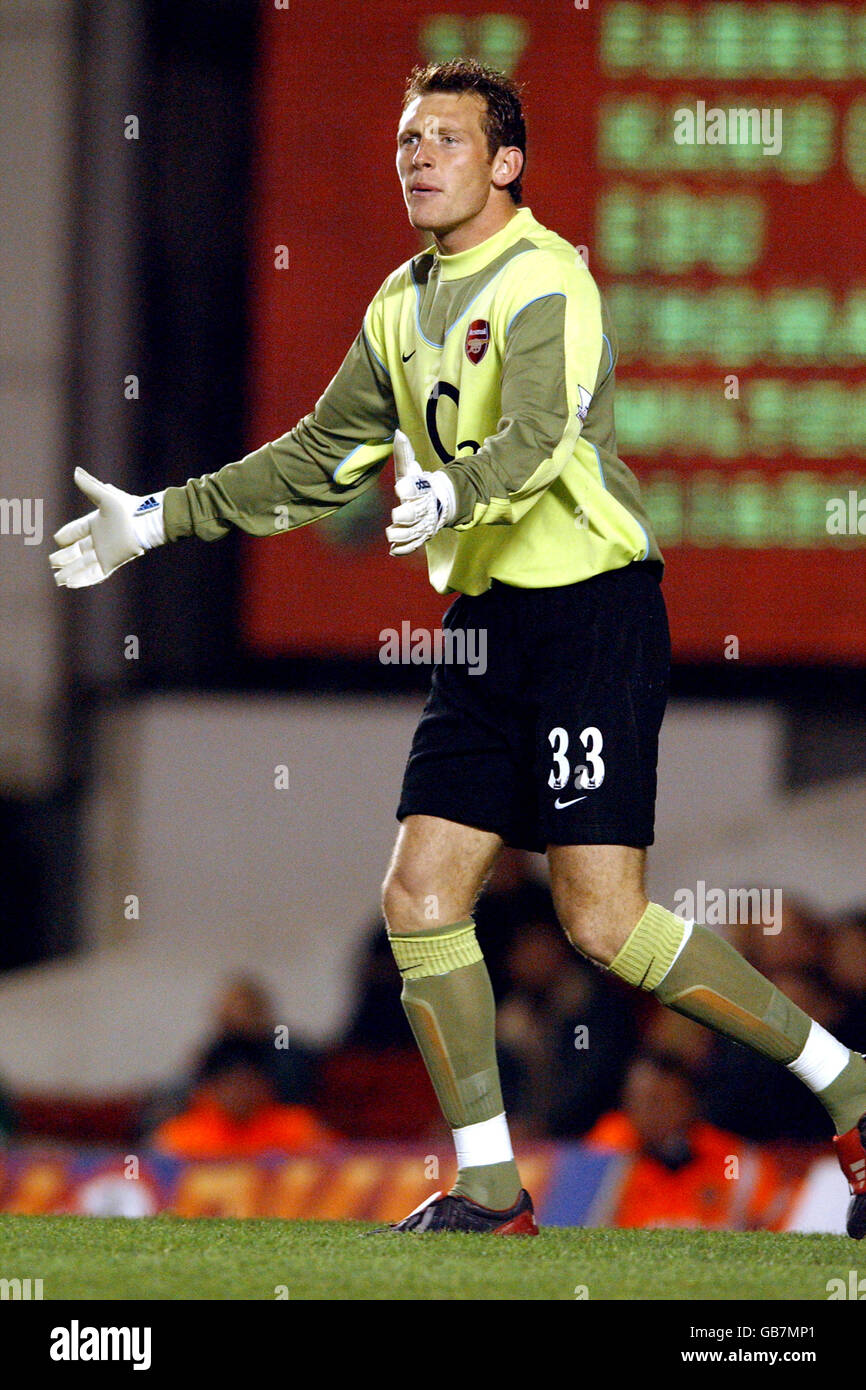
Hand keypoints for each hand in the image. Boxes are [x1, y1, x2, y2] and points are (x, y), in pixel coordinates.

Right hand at [50, 469, 165, 587]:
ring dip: (70, 572)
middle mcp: (99, 539)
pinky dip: (84, 579)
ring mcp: (105, 552)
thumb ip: (90, 486)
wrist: (146, 523)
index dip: (66, 535)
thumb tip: (76, 471)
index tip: (58, 539)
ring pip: (83, 564)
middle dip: (64, 558)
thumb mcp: (105, 497)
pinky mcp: (112, 563)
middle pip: (77, 551)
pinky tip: (72, 584)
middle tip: (52, 562)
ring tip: (58, 579)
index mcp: (95, 523)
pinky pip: (95, 574)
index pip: (76, 531)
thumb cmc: (127, 509)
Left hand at [385, 430, 455, 555]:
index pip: (415, 488)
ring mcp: (422, 524)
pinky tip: (393, 549)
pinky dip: (404, 548)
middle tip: (397, 515)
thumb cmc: (419, 484)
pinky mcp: (420, 536)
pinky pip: (413, 545)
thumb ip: (404, 453)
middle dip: (405, 515)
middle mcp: (422, 508)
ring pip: (412, 532)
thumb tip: (398, 432)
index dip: (408, 488)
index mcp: (420, 489)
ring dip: (402, 534)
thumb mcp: (411, 468)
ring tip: (391, 533)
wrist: (439, 503)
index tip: (400, 487)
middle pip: (414, 514)